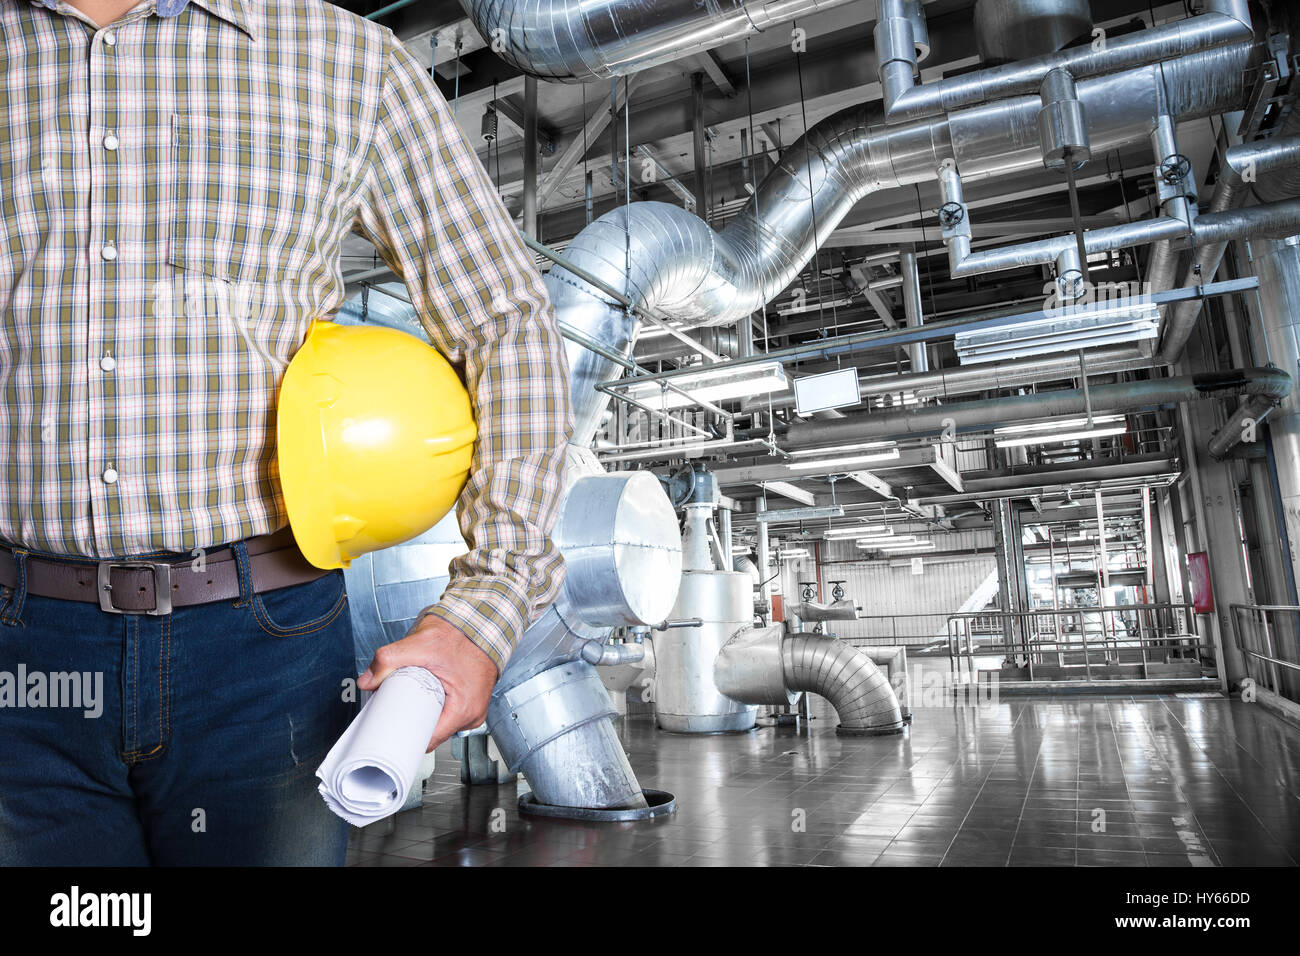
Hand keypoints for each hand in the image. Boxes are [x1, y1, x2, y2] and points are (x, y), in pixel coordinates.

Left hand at [357, 614, 498, 752]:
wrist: (481, 622)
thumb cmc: (462, 634)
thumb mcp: (420, 644)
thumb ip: (388, 659)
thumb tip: (367, 680)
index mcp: (464, 708)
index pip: (429, 740)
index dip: (406, 738)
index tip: (390, 733)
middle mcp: (473, 714)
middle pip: (433, 733)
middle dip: (411, 724)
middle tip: (395, 709)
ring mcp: (474, 709)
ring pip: (441, 723)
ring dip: (424, 714)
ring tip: (411, 700)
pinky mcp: (471, 701)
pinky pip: (449, 713)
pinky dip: (435, 706)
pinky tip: (426, 696)